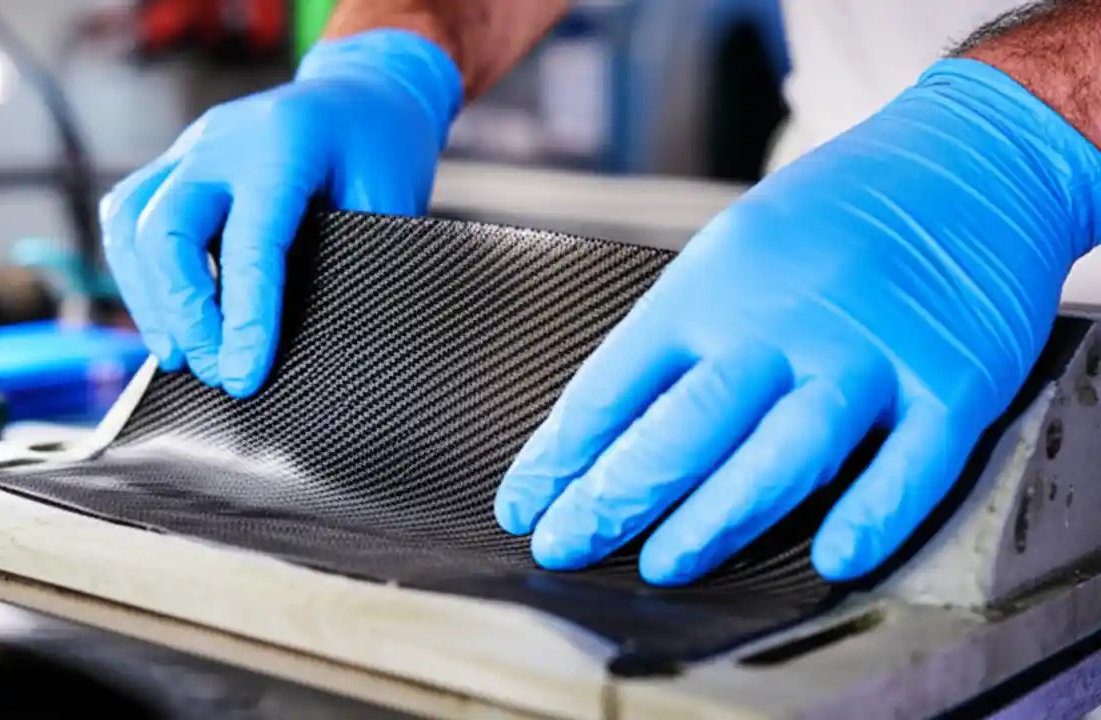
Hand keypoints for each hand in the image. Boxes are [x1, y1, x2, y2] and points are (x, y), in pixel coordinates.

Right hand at [101, 30, 459, 396]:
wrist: (363, 88)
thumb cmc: (382, 147)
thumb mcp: (390, 199)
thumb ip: (352, 258)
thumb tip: (308, 344)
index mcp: (286, 143)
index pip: (251, 242)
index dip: (244, 317)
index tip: (244, 376)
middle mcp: (224, 139)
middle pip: (166, 228)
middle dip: (183, 313)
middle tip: (213, 370)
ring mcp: (190, 146)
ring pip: (131, 223)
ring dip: (149, 300)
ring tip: (181, 357)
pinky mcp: (173, 163)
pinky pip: (128, 216)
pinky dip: (137, 275)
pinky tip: (165, 319)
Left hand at [494, 59, 1100, 583]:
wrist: (967, 156)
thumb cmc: (830, 217)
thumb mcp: (732, 250)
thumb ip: (684, 335)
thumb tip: (611, 430)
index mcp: (712, 286)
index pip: (615, 383)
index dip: (562, 454)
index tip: (524, 507)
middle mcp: (784, 321)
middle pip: (688, 423)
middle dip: (616, 495)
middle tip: (565, 548)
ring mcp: (870, 353)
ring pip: (785, 451)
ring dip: (718, 518)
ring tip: (661, 568)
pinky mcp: (953, 383)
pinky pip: (911, 465)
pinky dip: (873, 515)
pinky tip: (831, 559)